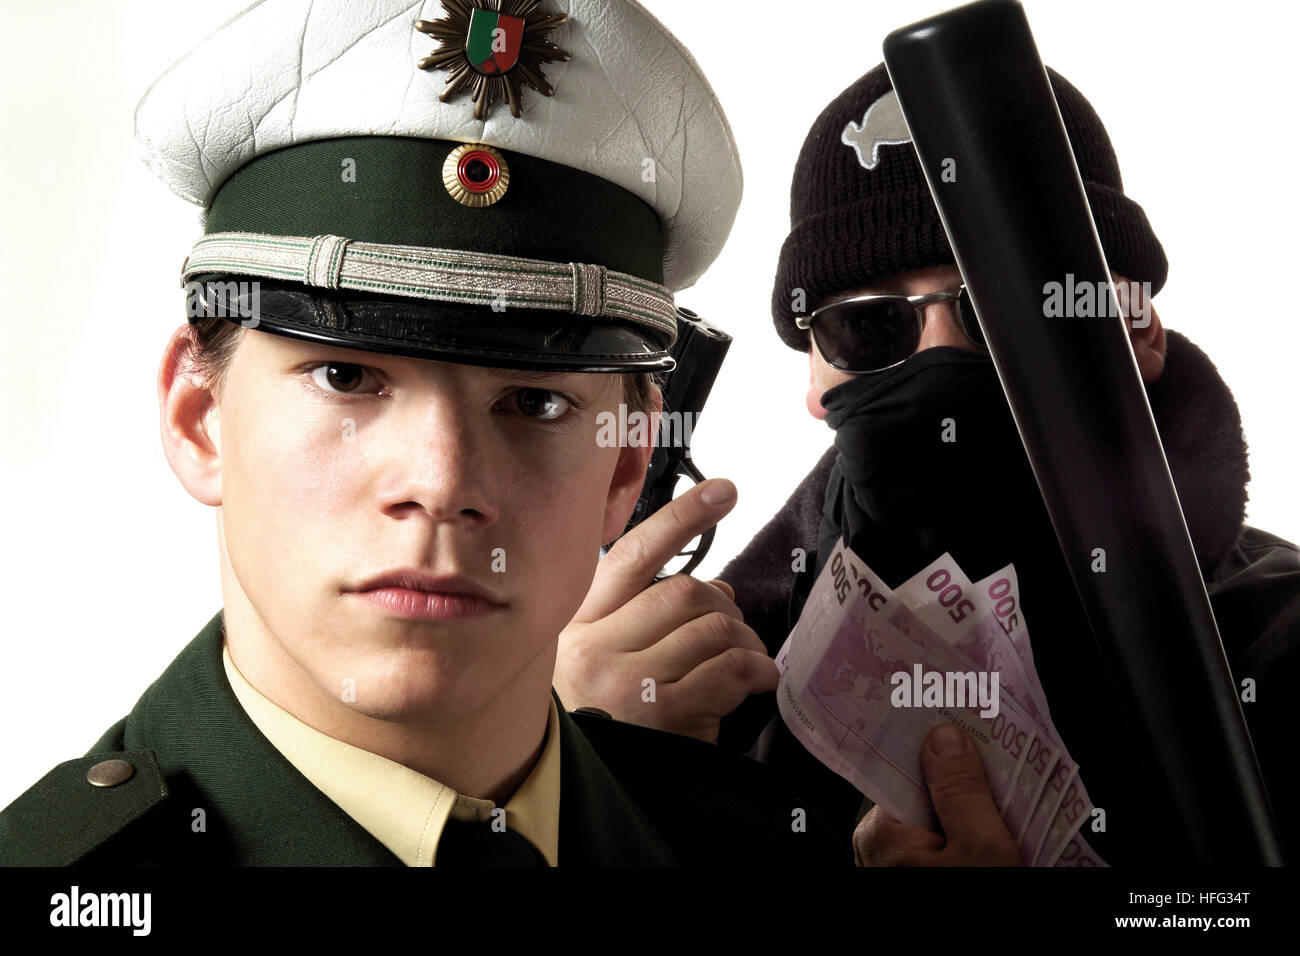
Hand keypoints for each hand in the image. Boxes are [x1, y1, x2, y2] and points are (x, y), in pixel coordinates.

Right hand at [554, 478, 778, 743]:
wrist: (583, 795)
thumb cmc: (605, 720)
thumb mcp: (608, 659)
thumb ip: (651, 617)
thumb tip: (720, 589)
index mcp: (576, 623)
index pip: (630, 555)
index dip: (681, 517)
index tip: (724, 490)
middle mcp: (591, 646)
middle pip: (682, 591)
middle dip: (724, 606)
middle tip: (737, 631)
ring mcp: (625, 682)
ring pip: (712, 628)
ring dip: (746, 641)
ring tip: (751, 661)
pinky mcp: (660, 715)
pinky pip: (728, 670)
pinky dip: (756, 671)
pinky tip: (759, 680)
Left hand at [853, 722, 1022, 865]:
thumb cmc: (976, 912)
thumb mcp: (981, 850)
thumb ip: (963, 792)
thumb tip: (945, 736)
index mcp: (879, 834)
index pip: (911, 772)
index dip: (945, 751)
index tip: (971, 728)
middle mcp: (878, 849)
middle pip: (928, 798)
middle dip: (964, 789)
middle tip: (1005, 773)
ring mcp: (897, 866)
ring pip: (940, 824)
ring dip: (972, 819)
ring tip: (1012, 806)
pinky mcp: (917, 875)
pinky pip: (945, 848)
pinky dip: (969, 843)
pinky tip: (1000, 838)